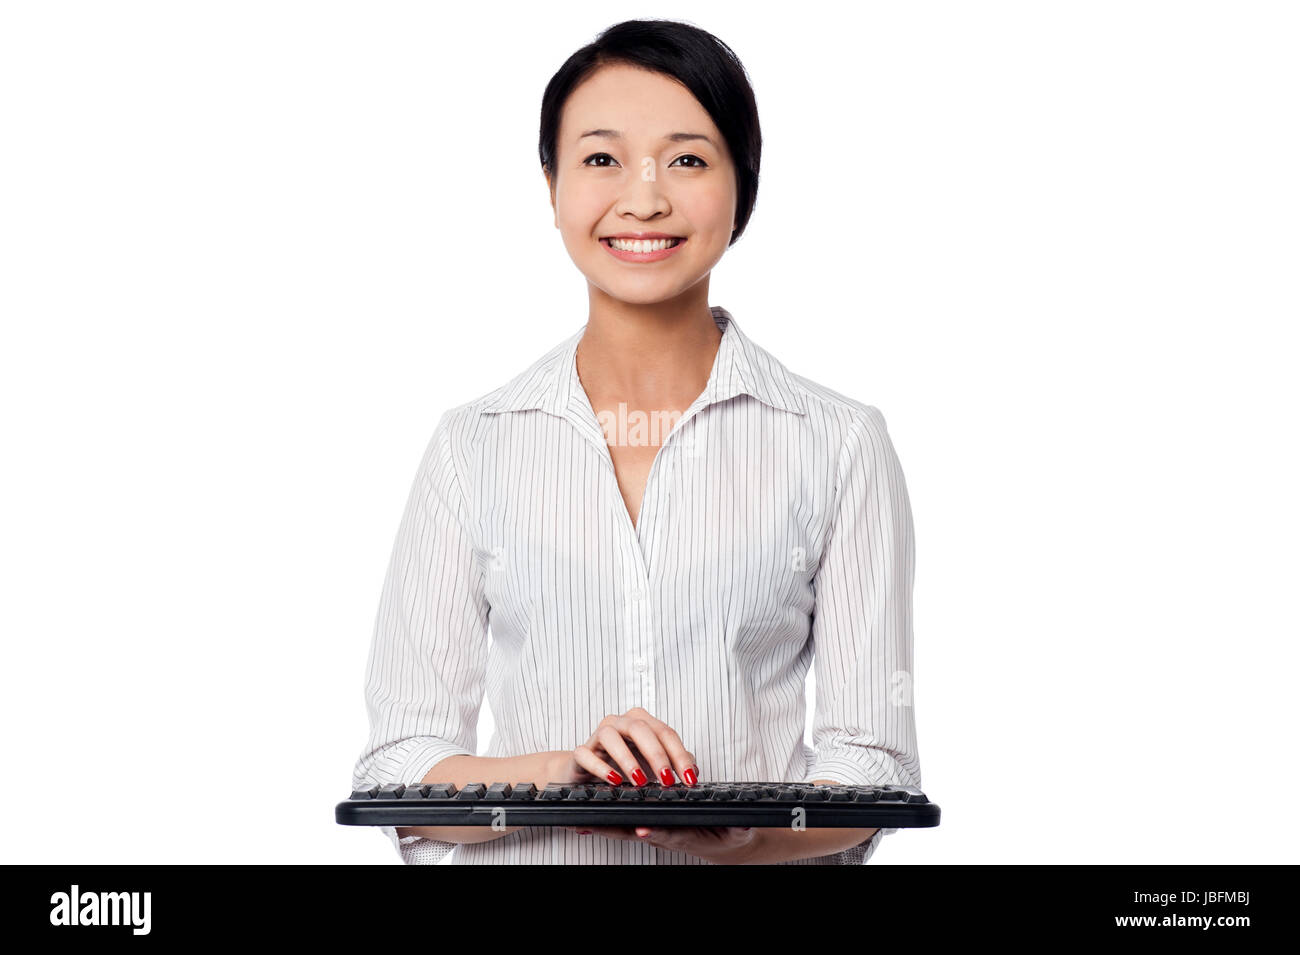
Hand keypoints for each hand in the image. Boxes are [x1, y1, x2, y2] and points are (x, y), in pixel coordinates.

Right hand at [550, 706, 698, 788]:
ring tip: (640, 781)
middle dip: (657, 754)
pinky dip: (601, 767)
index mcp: (641, 722)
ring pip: (611, 735)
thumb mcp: (651, 763)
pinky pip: (587, 754)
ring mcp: (598, 735)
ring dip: (628, 758)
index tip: (689, 778)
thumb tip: (694, 769)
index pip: (665, 732)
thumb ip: (673, 762)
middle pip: (641, 729)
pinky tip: (614, 780)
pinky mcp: (581, 752)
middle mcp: (620, 723)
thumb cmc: (622, 763)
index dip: (680, 755)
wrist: (587, 769)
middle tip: (667, 779)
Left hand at [562, 824, 758, 863]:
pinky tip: (587, 822)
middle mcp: (666, 835)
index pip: (669, 833)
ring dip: (603, 827)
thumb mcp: (738, 830)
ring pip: (625, 829)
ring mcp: (656, 832)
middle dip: (612, 830)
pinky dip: (607, 823)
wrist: (727, 844)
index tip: (643, 829)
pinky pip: (626, 824)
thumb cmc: (730, 834)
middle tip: (588, 826)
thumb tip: (743, 825)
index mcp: (685, 834)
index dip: (655, 832)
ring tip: (577, 822)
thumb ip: (738, 827)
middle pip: (636, 833)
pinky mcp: (652, 826)